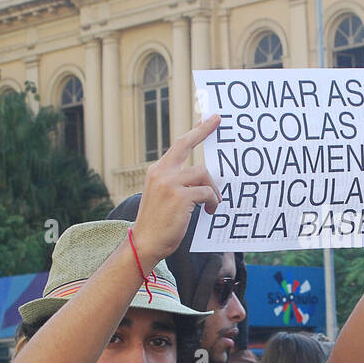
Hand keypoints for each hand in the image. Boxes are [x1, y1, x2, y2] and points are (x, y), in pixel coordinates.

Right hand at [132, 115, 222, 265]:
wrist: (146, 242)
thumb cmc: (159, 223)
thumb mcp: (164, 196)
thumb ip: (177, 182)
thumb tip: (202, 176)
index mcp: (157, 171)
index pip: (178, 146)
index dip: (195, 132)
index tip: (207, 120)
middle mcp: (161, 172)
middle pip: (186, 144)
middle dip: (203, 130)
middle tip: (217, 120)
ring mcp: (169, 183)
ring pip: (203, 174)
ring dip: (213, 189)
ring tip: (214, 203)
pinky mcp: (179, 196)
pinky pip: (206, 192)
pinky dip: (212, 201)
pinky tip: (209, 211)